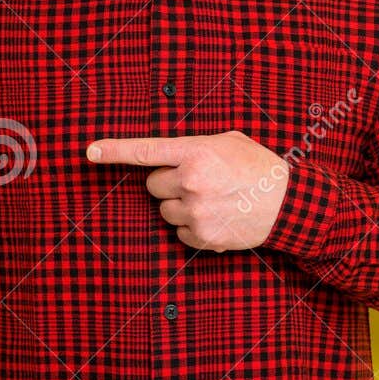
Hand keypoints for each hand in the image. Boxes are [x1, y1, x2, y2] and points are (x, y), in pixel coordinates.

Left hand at [85, 131, 288, 251]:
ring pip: (164, 210)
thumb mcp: (229, 142)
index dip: (114, 151)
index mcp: (196, 152)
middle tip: (198, 182)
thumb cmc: (258, 167)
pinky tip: (217, 217)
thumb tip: (169, 158)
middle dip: (168, 183)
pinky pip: (178, 232)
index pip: (145, 151)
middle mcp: (190, 181)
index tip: (90, 152)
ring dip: (180, 205)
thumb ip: (195, 146)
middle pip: (152, 185)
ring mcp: (195, 212)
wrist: (288, 204)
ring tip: (213, 201)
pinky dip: (192, 227)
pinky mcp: (201, 237)